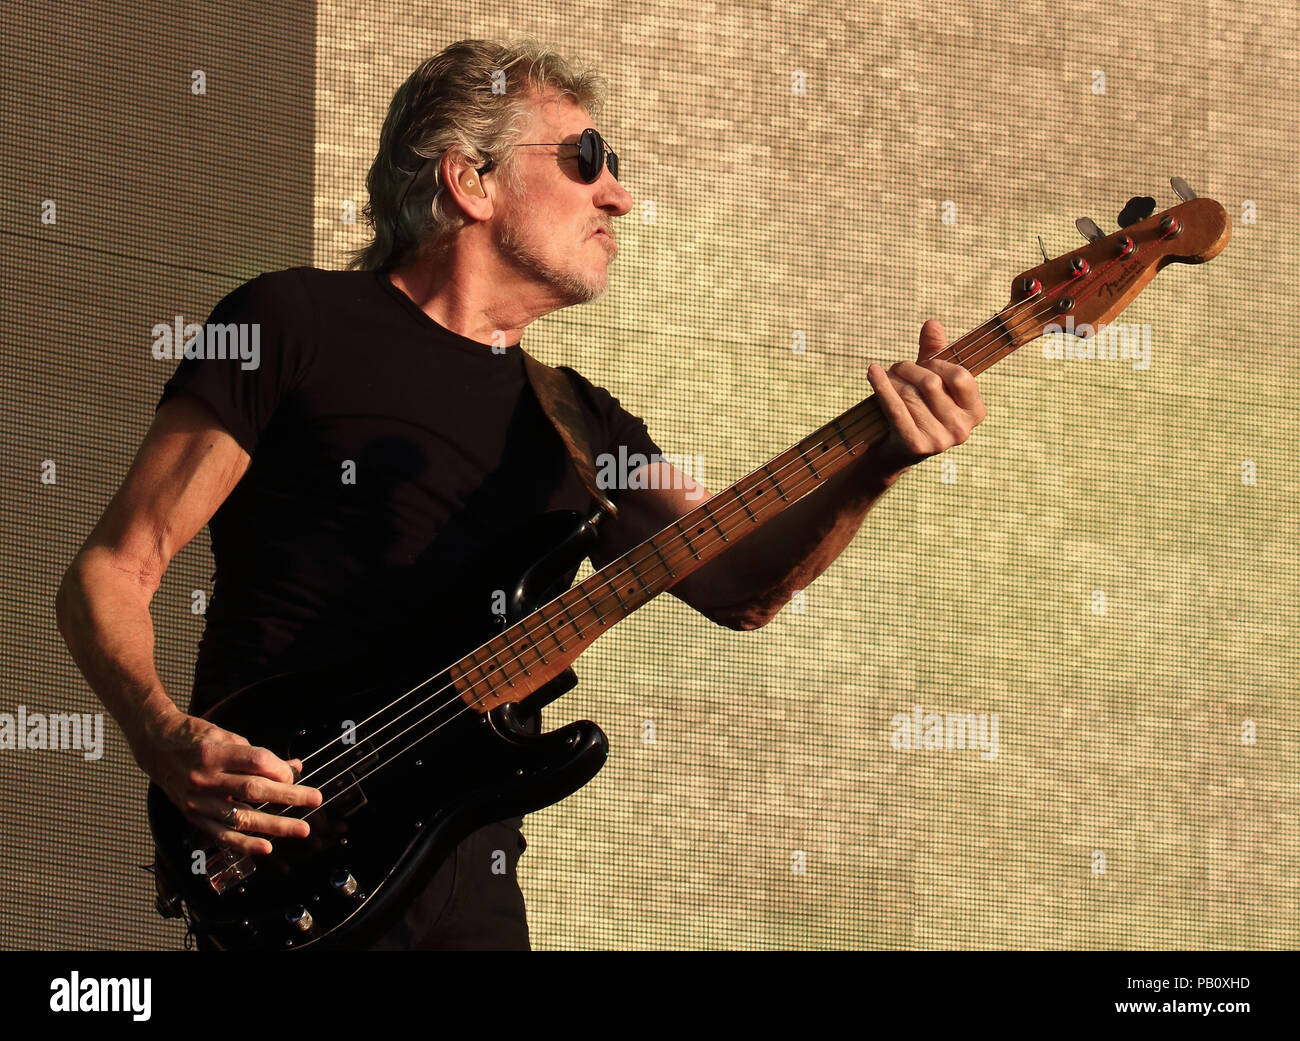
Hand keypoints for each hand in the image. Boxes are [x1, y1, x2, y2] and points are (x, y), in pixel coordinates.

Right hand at [133, 707, 322, 855]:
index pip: (256, 762)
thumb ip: (258, 755)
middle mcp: (205, 778)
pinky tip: (266, 847)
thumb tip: (293, 767)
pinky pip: (222, 835)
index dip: (280, 770)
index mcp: (214, 753)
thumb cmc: (195, 739)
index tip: (295, 775)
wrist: (156, 747)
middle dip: (289, 797)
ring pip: (242, 816)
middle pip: (254, 790)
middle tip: (314, 800)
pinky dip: (245, 844)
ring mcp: (197, 800)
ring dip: (275, 825)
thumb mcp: (228, 737)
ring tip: (301, 829)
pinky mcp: (193, 816)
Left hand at [867, 319, 985, 473]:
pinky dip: (881, 386)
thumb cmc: (919, 408)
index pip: (960, 376)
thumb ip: (934, 353)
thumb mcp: (931, 380)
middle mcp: (962, 429)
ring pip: (910, 394)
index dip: (938, 364)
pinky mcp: (916, 446)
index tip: (924, 362)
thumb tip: (932, 324)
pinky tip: (872, 372)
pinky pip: (894, 408)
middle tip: (896, 368)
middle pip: (931, 383)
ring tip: (884, 376)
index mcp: (975, 411)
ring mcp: (940, 441)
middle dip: (909, 369)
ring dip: (892, 379)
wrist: (897, 450)